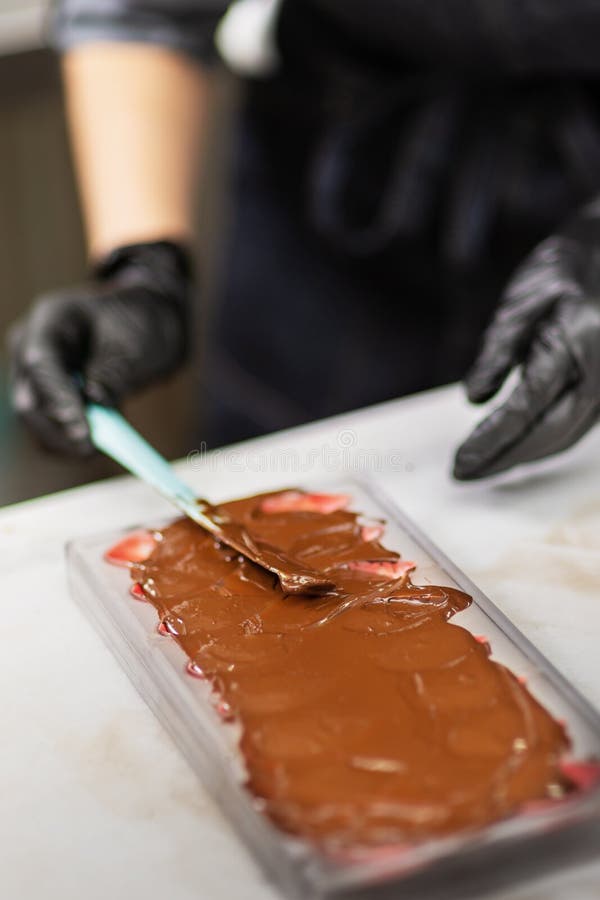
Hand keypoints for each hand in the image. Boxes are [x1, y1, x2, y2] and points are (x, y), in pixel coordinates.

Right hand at [8, 241, 190, 455]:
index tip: (84, 431)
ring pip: (35, 420)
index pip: (42, 363)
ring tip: (98, 450)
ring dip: (64, 441)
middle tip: (92, 450)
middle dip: (59, 430)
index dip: (60, 400)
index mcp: (52, 319)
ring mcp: (35, 373)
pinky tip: (96, 445)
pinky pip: (49, 428)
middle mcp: (32, 345)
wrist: (143, 325)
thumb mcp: (136, 345)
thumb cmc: (139, 327)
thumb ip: (114, 373)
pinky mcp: (47, 397)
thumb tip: (96, 402)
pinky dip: (69, 441)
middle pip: (30, 398)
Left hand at [454, 206, 599, 478]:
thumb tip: (476, 399)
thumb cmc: (568, 266)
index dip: (491, 441)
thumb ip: (497, 351)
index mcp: (576, 343)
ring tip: (486, 467)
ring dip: (525, 457)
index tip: (461, 462)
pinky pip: (579, 427)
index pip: (526, 409)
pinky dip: (546, 443)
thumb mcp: (522, 301)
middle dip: (505, 460)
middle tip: (466, 474)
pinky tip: (519, 448)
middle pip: (549, 434)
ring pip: (567, 437)